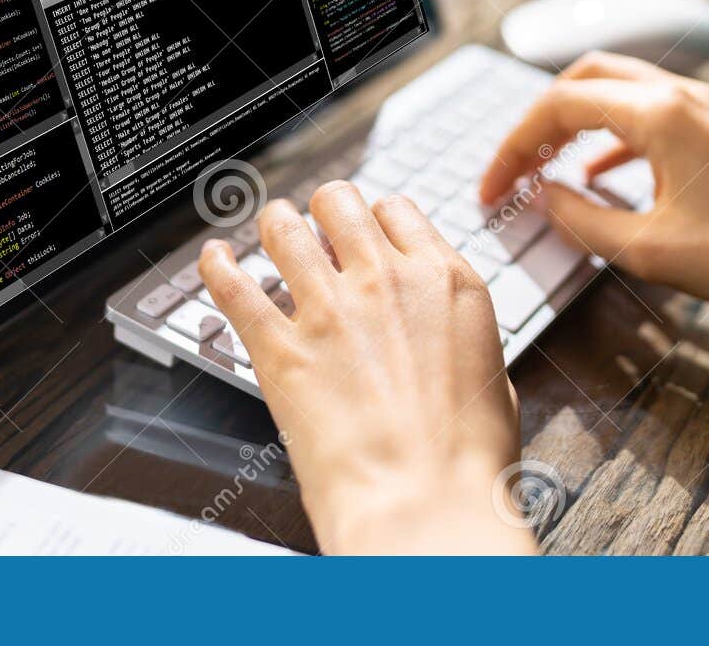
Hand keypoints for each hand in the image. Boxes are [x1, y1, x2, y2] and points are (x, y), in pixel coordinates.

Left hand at [197, 184, 534, 554]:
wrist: (424, 505)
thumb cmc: (466, 462)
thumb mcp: (494, 381)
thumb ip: (464, 343)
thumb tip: (453, 346)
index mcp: (445, 283)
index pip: (399, 211)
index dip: (377, 218)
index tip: (367, 231)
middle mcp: (385, 281)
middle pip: (340, 202)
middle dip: (324, 208)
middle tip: (316, 223)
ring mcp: (330, 310)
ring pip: (285, 229)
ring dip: (274, 224)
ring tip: (269, 227)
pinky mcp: (281, 350)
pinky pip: (234, 290)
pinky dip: (217, 269)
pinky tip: (213, 259)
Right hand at [480, 52, 708, 377]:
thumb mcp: (650, 251)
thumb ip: (582, 220)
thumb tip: (544, 198)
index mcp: (659, 114)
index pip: (557, 107)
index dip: (511, 148)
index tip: (492, 190)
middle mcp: (681, 94)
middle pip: (583, 78)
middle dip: (538, 120)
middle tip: (514, 166)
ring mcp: (707, 104)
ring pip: (618, 89)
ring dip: (574, 122)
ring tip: (547, 168)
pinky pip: (650, 111)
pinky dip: (612, 134)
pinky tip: (601, 174)